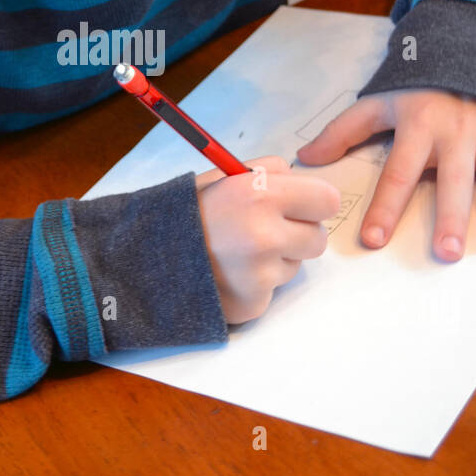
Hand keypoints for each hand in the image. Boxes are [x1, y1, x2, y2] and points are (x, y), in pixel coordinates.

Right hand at [195, 155, 340, 323]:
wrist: (147, 260)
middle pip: (318, 237)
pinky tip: (231, 274)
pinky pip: (274, 289)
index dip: (313, 202)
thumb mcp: (221, 177)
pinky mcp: (254, 302)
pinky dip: (258, 283)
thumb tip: (300, 181)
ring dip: (277, 259)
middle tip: (266, 230)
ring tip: (239, 252)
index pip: (327, 200)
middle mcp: (264, 234)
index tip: (299, 205)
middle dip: (298, 234)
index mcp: (258, 194)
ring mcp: (260, 274)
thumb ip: (266, 173)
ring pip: (296, 265)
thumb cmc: (186, 214)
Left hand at [295, 89, 475, 260]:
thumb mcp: (379, 100)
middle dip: (450, 216)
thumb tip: (307, 157)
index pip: (397, 173)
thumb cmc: (419, 82)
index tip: (374, 239)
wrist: (466, 40)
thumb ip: (344, 130)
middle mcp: (456, 132)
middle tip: (446, 252)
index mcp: (418, 126)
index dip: (385, 207)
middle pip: (451, 179)